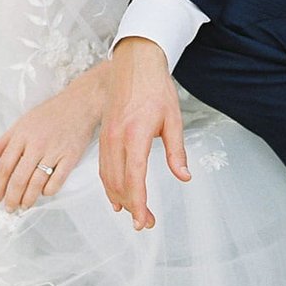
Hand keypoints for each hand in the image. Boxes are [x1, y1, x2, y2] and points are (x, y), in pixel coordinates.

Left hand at [0, 64, 108, 209]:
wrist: (79, 104)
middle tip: (10, 208)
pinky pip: (57, 180)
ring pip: (37, 182)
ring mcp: (54, 151)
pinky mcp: (70, 157)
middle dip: (12, 197)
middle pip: (19, 178)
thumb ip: (3, 142)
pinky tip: (45, 193)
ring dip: (29, 198)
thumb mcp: (22, 122)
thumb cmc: (50, 113)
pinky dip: (49, 190)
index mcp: (21, 136)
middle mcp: (36, 144)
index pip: (5, 166)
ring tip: (24, 206)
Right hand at [99, 38, 188, 230]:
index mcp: (135, 134)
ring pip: (107, 176)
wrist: (135, 62)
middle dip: (131, 206)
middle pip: (118, 182)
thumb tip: (183, 176)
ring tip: (131, 212)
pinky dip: (108, 183)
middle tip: (144, 222)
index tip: (143, 220)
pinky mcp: (104, 133)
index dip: (138, 203)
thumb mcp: (174, 119)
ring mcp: (107, 135)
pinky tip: (115, 193)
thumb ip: (177, 151)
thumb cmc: (156, 88)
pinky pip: (103, 165)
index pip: (134, 178)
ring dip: (118, 197)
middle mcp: (116, 137)